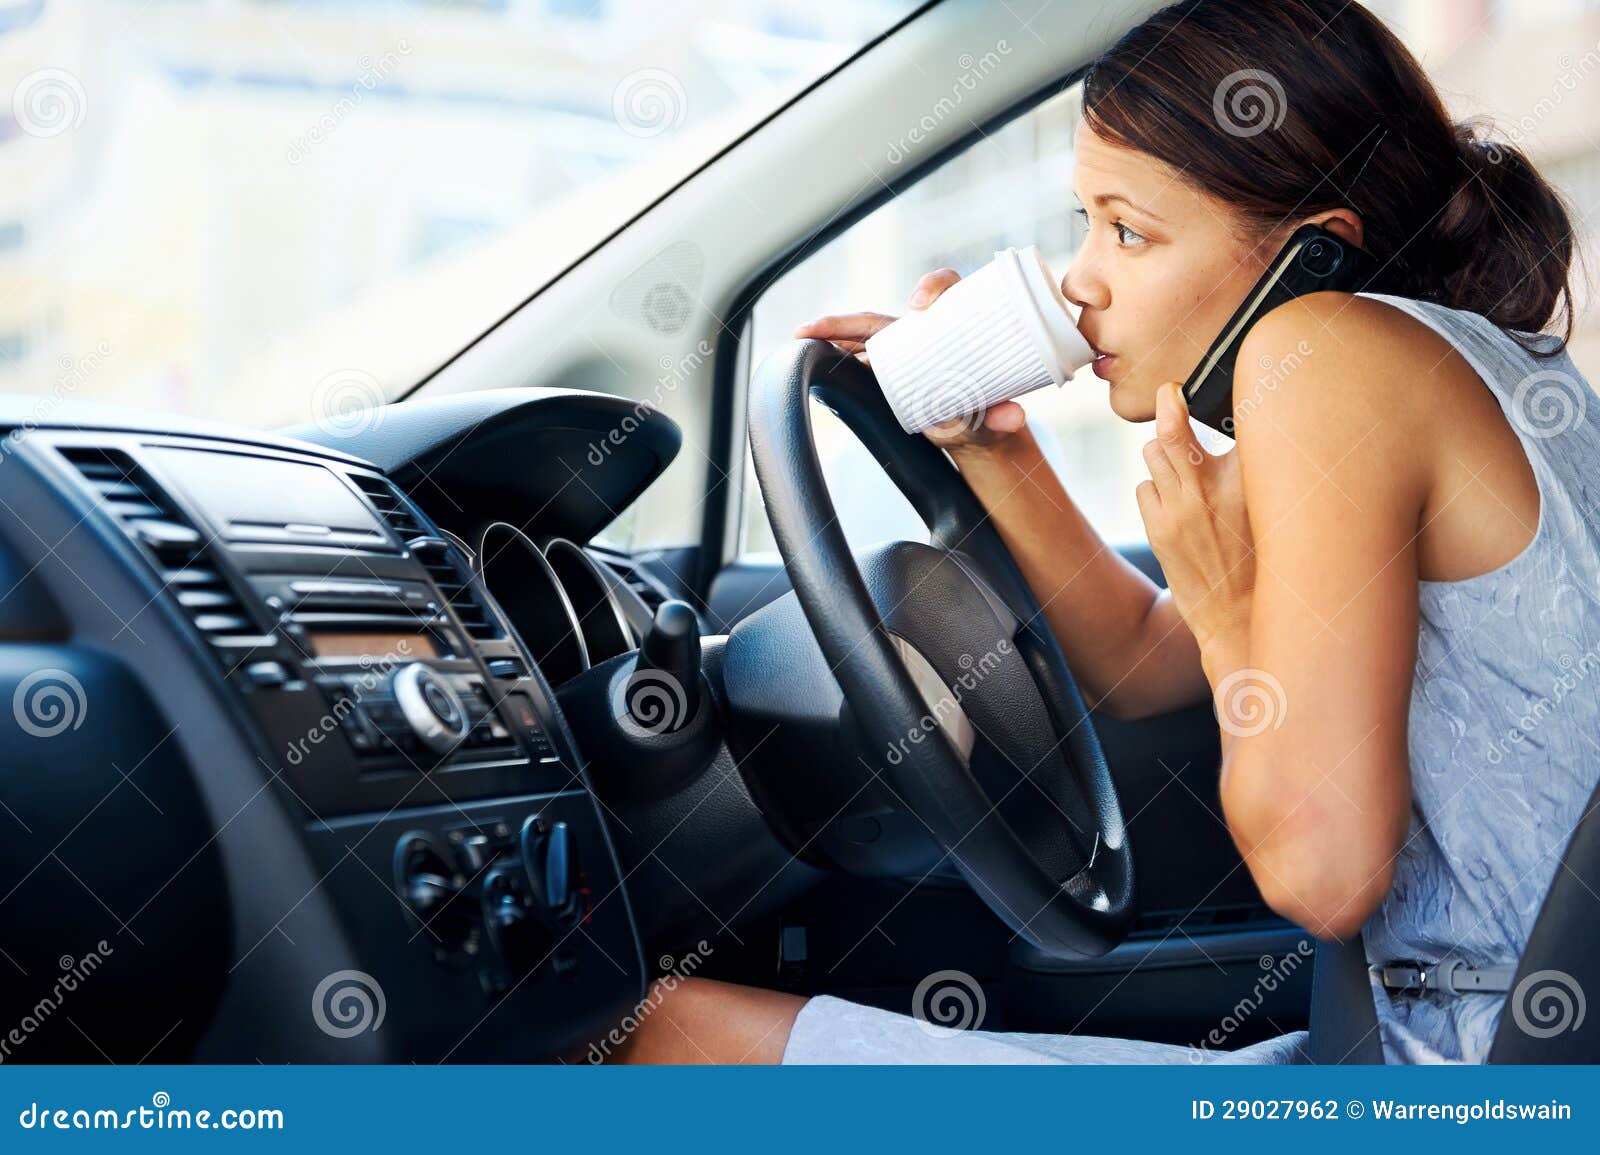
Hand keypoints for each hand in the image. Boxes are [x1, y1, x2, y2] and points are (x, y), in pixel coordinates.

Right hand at [792, 268, 1026, 451]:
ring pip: (858, 337)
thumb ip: (1002, 416)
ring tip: (801, 338)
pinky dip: (830, 356)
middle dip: (846, 320)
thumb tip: (1012, 417)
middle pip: (879, 317)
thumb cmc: (989, 414)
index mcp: (952, 329)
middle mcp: (919, 335)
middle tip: (819, 329)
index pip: (943, 289)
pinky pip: (853, 359)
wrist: (979, 431)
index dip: (932, 286)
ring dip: (828, 336)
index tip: (920, 305)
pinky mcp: (882, 375)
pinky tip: (805, 356)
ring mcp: (896, 355)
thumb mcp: (996, 417)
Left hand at [1136, 383, 1254, 659]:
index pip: (1227, 419)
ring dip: (1164, 454)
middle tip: (1170, 391)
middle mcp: (1212, 490)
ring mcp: (1180, 510)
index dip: (1211, 397)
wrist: (1242, 620)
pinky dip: (1155, 488)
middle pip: (1171, 428)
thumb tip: (1250, 424)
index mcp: (1251, 479)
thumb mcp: (1275, 507)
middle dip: (1168, 403)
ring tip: (1183, 468)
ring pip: (1152, 453)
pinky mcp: (1158, 529)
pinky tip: (1176, 504)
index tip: (1206, 383)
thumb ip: (1258, 467)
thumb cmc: (1267, 560)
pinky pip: (1143, 487)